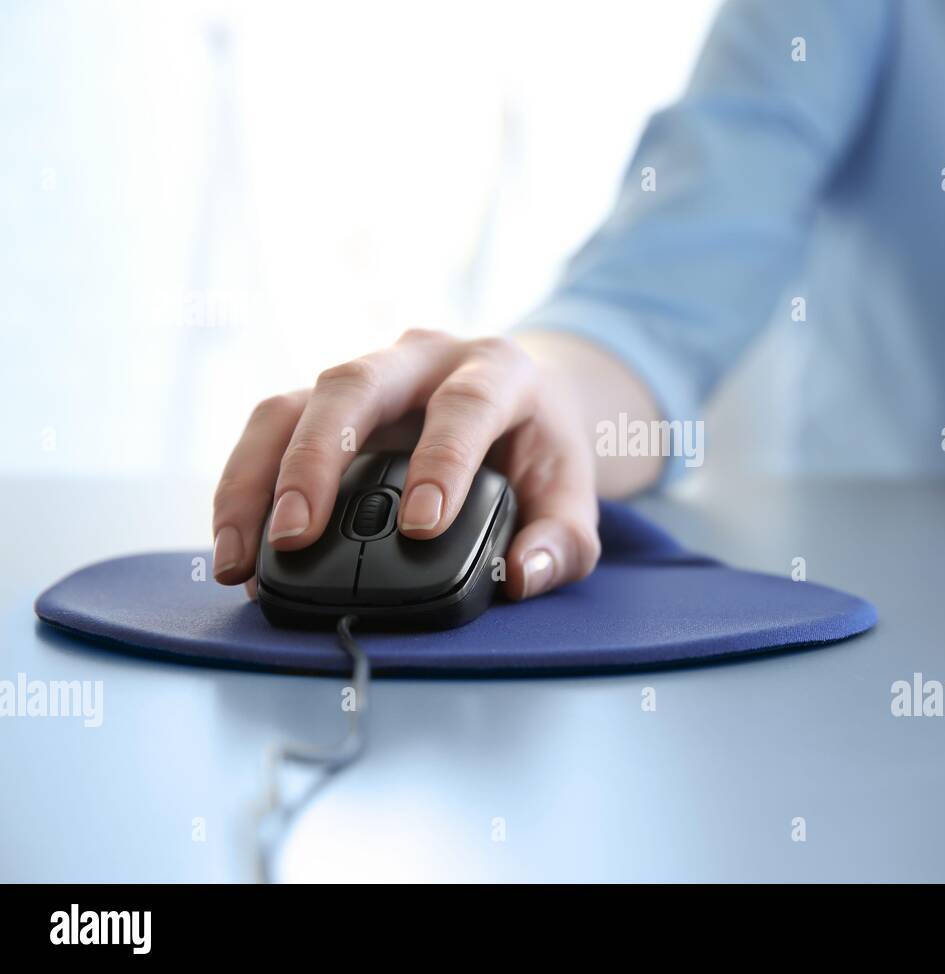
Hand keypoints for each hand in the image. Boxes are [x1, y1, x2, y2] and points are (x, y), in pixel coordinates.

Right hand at [211, 330, 599, 600]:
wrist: (522, 400)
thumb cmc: (542, 450)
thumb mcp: (572, 493)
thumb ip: (564, 541)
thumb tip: (521, 578)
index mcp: (497, 371)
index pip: (466, 404)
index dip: (443, 460)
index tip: (422, 526)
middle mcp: (423, 359)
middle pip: (355, 384)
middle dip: (319, 459)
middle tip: (300, 537)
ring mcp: (366, 374)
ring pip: (292, 402)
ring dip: (257, 478)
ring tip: (242, 558)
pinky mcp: (322, 401)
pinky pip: (269, 429)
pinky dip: (244, 486)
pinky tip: (237, 548)